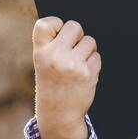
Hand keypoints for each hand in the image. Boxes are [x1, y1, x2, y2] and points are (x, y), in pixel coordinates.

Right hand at [33, 17, 100, 138]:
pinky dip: (93, 63)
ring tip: (77, 64)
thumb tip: (73, 24)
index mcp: (40, 52)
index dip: (56, 24)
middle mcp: (55, 56)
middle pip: (74, 26)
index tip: (58, 34)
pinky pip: (97, 56)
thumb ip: (51, 43)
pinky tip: (83, 75)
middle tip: (72, 49)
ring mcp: (73, 65)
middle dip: (77, 35)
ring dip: (87, 50)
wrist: (58, 115)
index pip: (45, 23)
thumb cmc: (51, 84)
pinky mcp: (88, 73)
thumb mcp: (42, 63)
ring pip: (90, 41)